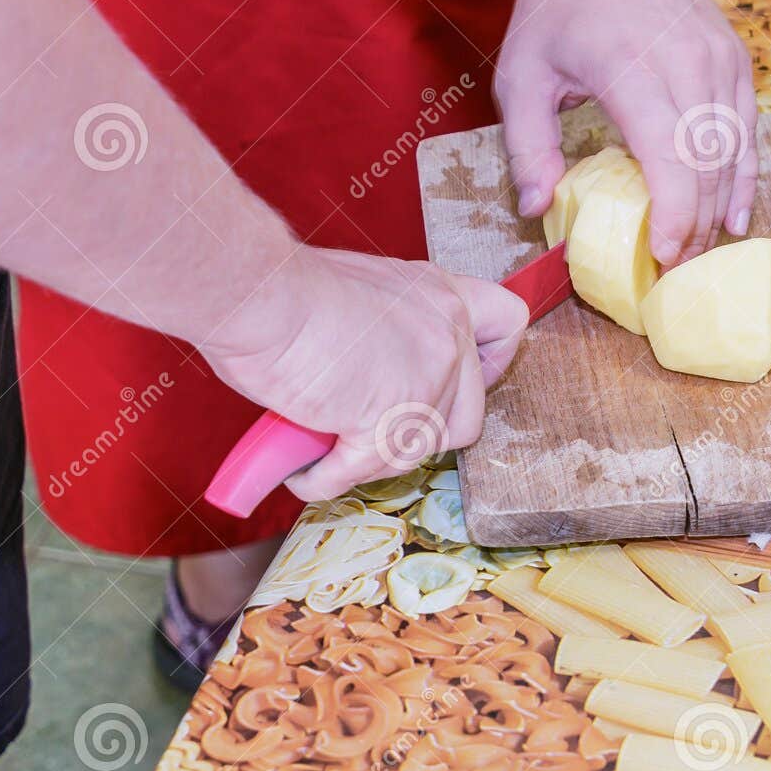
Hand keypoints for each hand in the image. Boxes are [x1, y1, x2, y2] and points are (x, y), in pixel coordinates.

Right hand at [199, 247, 527, 500]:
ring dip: (372, 461)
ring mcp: (426, 378)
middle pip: (468, 418)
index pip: (508, 323)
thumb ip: (391, 335)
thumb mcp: (365, 297)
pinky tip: (307, 472)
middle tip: (378, 434)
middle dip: (422, 437)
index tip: (462, 380)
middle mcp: (447, 335)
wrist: (262, 297)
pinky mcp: (392, 417)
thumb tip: (377, 382)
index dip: (493, 362)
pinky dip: (330, 479)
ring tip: (330, 453)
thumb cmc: (290, 291)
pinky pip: (365, 469)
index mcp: (442, 296)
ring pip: (416, 452)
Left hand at [494, 0, 758, 265]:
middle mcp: (685, 60)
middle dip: (697, 223)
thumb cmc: (554, 11)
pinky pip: (748, 124)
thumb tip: (535, 208)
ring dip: (723, 204)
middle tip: (676, 268)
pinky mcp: (734, 53)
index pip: (671, 158)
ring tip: (702, 248)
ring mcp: (717, 54)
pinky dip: (744, 170)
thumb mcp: (521, 79)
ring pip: (735, 146)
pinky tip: (735, 210)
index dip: (675, 217)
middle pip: (708, 162)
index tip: (662, 257)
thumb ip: (527, 148)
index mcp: (631, 69)